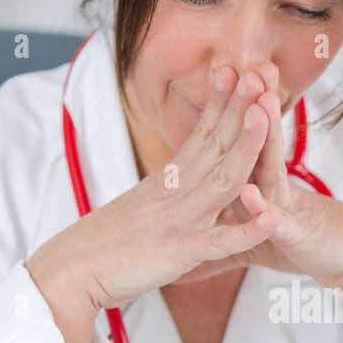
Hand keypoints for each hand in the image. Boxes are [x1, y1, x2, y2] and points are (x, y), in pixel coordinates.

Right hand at [26, 65, 280, 313]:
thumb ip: (165, 195)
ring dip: (245, 148)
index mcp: (166, 183)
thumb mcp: (139, 209)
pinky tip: (273, 219)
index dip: (220, 103)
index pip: (200, 135)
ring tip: (266, 116)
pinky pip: (219, 241)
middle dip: (239, 107)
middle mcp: (175, 193)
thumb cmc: (102, 246)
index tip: (236, 70)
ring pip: (220, 180)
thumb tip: (177, 182)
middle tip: (259, 70)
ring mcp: (179, 221)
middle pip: (214, 145)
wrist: (70, 272)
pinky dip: (247, 231)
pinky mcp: (179, 253)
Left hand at [167, 61, 342, 288]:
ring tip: (261, 103)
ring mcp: (284, 210)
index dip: (230, 111)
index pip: (242, 142)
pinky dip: (263, 210)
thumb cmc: (305, 247)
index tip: (222, 73)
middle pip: (257, 143)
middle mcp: (273, 191)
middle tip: (246, 67)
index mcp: (260, 185)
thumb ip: (225, 244)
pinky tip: (251, 193)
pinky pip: (275, 223)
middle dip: (251, 105)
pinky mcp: (293, 237)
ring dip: (266, 139)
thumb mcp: (257, 244)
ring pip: (271, 171)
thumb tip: (197, 252)